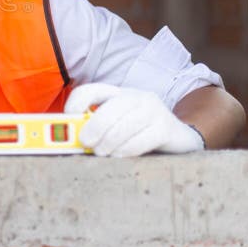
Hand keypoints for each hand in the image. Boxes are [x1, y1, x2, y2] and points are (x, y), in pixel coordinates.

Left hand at [64, 83, 203, 156]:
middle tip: (86, 143)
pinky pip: (142, 139)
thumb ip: (95, 127)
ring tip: (102, 153)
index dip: (75, 103)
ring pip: (126, 124)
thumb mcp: (116, 125)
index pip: (91, 90)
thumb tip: (70, 139)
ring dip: (110, 142)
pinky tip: (118, 156)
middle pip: (110, 107)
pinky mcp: (166, 128)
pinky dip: (126, 149)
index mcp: (118, 93)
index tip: (68, 119)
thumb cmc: (138, 132)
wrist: (179, 137)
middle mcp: (136, 97)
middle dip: (94, 126)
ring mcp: (153, 111)